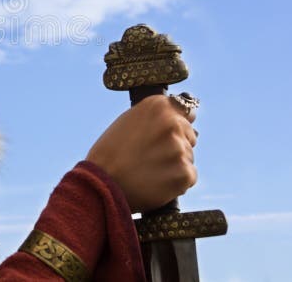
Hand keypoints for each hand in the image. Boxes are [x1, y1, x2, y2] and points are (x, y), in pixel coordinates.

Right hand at [86, 94, 197, 212]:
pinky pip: (189, 176)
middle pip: (189, 135)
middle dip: (175, 145)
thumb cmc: (110, 153)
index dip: (177, 124)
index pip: (186, 111)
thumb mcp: (128, 122)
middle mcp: (173, 123)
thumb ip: (155, 117)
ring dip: (175, 164)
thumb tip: (187, 118)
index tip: (165, 135)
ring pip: (188, 156)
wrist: (102, 184)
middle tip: (151, 156)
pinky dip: (176, 181)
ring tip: (150, 170)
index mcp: (158, 106)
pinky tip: (156, 181)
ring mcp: (180, 149)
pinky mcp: (185, 173)